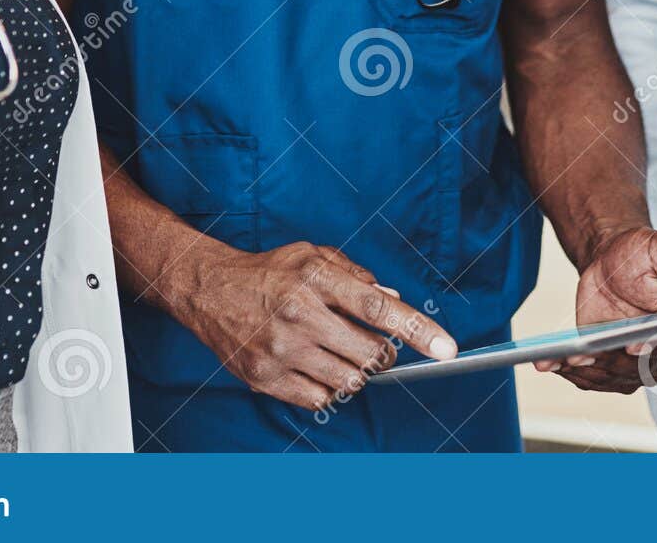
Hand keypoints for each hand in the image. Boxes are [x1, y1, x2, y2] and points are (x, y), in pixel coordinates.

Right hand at [176, 239, 456, 411]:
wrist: (210, 290)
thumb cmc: (270, 272)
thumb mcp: (314, 256)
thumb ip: (358, 277)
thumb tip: (395, 302)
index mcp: (315, 279)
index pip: (377, 308)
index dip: (417, 330)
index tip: (446, 348)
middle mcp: (298, 314)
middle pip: (369, 353)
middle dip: (383, 354)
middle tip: (376, 347)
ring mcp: (280, 350)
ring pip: (348, 381)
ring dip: (357, 373)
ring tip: (341, 353)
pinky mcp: (265, 377)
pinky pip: (319, 399)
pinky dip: (328, 388)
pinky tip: (317, 366)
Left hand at [534, 227, 656, 393]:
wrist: (613, 258)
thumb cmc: (646, 253)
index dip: (656, 348)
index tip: (634, 347)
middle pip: (644, 370)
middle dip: (613, 365)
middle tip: (584, 356)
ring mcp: (638, 361)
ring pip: (615, 378)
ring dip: (588, 372)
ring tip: (561, 359)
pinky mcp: (610, 362)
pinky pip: (594, 376)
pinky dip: (571, 371)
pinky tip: (550, 362)